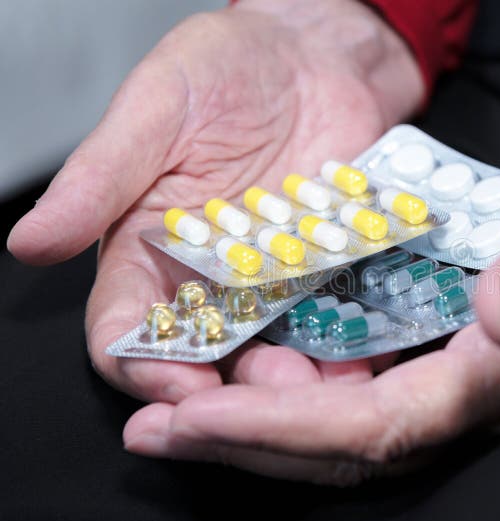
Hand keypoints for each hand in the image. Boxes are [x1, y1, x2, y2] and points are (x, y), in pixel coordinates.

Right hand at [7, 0, 422, 401]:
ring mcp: (271, 280)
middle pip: (209, 359)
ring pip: (275, 350)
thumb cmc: (223, 69)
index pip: (127, 333)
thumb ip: (98, 179)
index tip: (182, 387)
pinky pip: (334, 316)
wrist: (311, 56)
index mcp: (145, 251)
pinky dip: (350, 339)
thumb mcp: (156, 109)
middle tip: (281, 392)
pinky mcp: (326, 269)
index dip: (146, 369)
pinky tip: (371, 348)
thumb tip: (30, 241)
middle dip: (241, 389)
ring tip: (334, 379)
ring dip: (302, 377)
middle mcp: (206, 279)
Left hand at [122, 133, 499, 484]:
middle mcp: (486, 392)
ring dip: (268, 426)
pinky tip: (275, 379)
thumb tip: (495, 312)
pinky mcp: (484, 354)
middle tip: (152, 432)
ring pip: (356, 428)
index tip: (189, 421)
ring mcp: (483, 379)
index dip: (277, 431)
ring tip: (188, 416)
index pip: (373, 426)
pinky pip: (382, 393)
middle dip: (247, 444)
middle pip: (346, 446)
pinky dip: (314, 396)